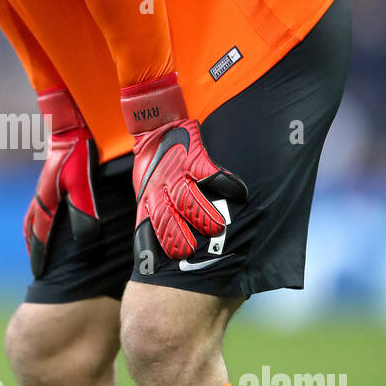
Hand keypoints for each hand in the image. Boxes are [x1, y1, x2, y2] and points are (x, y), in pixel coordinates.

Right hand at [24, 89, 99, 277]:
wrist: (71, 126)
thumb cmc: (78, 154)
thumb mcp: (81, 183)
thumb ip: (82, 209)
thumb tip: (85, 237)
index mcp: (46, 201)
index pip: (39, 234)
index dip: (40, 253)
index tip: (38, 272)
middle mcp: (42, 197)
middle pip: (32, 227)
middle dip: (33, 246)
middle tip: (36, 266)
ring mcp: (45, 187)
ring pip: (34, 216)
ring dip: (34, 233)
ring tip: (36, 247)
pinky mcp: (51, 178)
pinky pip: (40, 205)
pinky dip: (39, 218)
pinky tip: (49, 217)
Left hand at [121, 73, 246, 267]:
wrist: (155, 120)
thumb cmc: (155, 162)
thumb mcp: (147, 188)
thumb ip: (156, 213)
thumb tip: (174, 247)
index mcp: (149, 200)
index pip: (150, 229)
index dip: (157, 248)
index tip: (167, 264)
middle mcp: (159, 189)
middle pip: (166, 218)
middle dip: (178, 237)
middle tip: (190, 254)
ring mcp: (175, 173)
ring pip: (186, 199)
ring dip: (201, 215)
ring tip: (216, 228)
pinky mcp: (191, 156)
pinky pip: (208, 172)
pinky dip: (223, 182)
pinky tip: (238, 192)